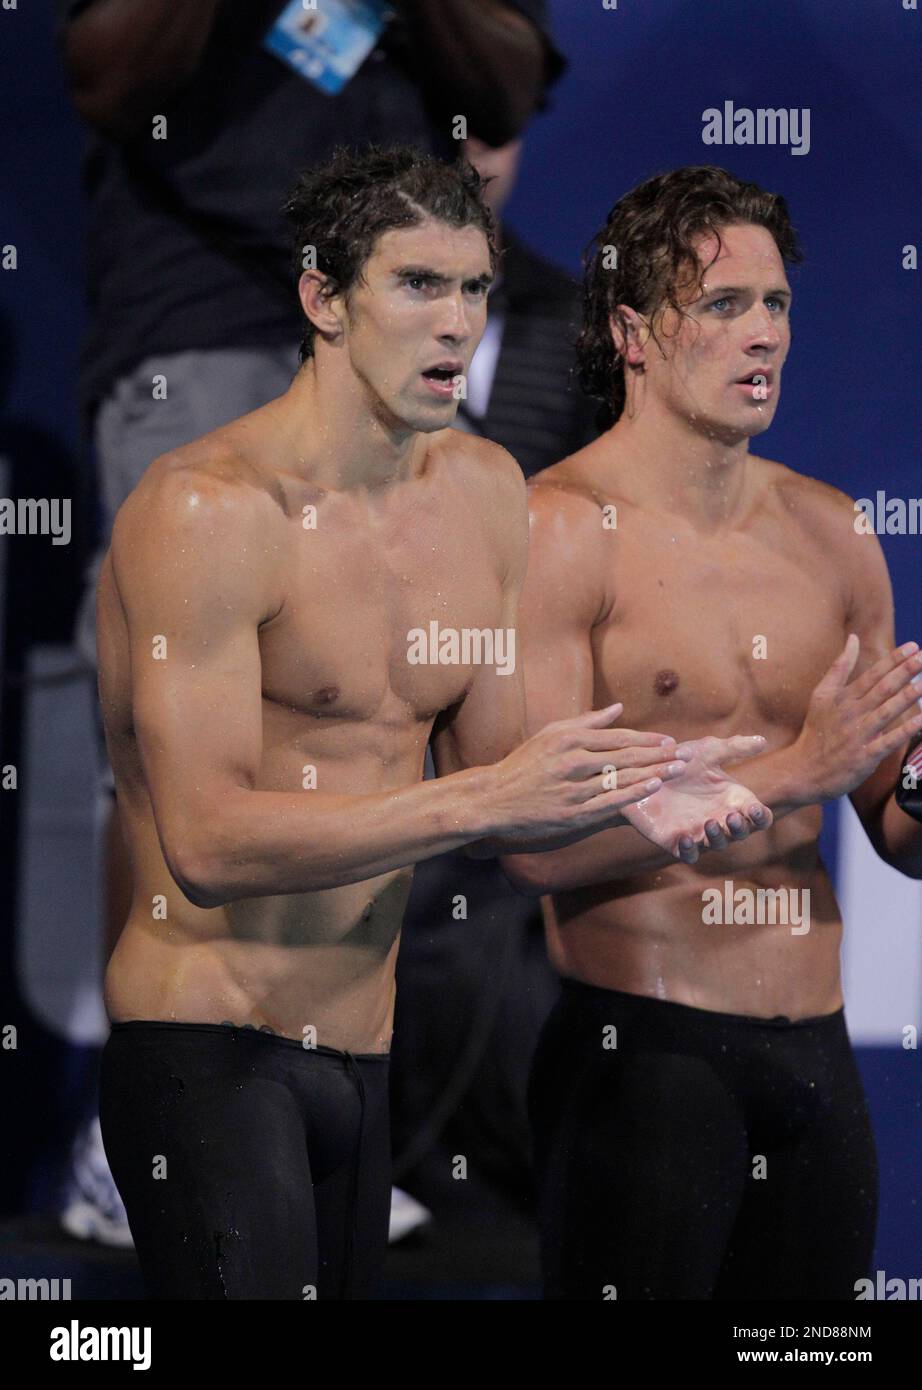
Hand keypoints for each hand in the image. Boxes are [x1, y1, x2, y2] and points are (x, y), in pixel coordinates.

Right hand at [489, 702, 689, 846]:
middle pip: (624, 755)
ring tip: (676, 769)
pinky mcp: (570, 813)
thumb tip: (618, 708)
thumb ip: (586, 722)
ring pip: (620, 778)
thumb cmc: (523, 765)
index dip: (647, 739)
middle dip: (658, 754)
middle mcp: (571, 760)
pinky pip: (608, 802)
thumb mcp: (549, 734)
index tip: (669, 741)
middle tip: (684, 754)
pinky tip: (651, 788)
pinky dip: (632, 794)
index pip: (617, 737)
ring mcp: (571, 788)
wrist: (494, 798)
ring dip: (652, 772)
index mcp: (568, 738)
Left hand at [622, 734, 772, 863]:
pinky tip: (685, 838)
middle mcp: (720, 819)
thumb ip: (733, 747)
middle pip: (741, 833)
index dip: (760, 816)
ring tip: (709, 822)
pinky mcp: (676, 842)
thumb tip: (763, 740)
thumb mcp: (706, 751)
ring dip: (717, 837)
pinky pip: (688, 854)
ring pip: (717, 844)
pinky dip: (689, 850)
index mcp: (733, 800)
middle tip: (731, 817)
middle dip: (740, 828)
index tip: (754, 808)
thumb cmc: (679, 761)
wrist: (643, 772)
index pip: (758, 816)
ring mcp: (700, 832)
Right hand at [793, 635, 921, 801]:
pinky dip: (904, 730)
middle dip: (904, 672)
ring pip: (886, 712)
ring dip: (907, 698)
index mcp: (842, 698)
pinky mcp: (864, 756)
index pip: (872, 674)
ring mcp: (858, 735)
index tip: (912, 646)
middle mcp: (851, 714)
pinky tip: (921, 720)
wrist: (802, 770)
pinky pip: (888, 741)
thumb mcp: (821, 695)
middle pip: (882, 689)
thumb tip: (853, 638)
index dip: (893, 660)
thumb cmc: (815, 731)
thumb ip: (840, 667)